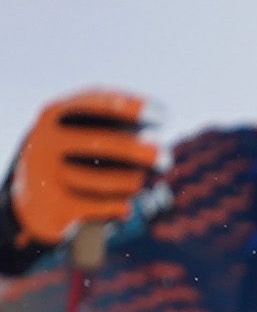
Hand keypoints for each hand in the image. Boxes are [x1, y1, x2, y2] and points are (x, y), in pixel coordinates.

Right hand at [10, 91, 156, 250]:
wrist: (35, 202)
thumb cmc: (75, 161)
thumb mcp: (84, 137)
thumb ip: (116, 132)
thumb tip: (155, 147)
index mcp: (53, 115)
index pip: (93, 103)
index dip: (130, 107)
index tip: (163, 114)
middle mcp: (45, 140)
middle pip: (101, 144)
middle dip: (138, 152)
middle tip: (165, 159)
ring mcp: (45, 173)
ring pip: (105, 179)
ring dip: (130, 183)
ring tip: (136, 182)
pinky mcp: (55, 204)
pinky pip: (103, 206)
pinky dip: (121, 207)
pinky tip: (125, 207)